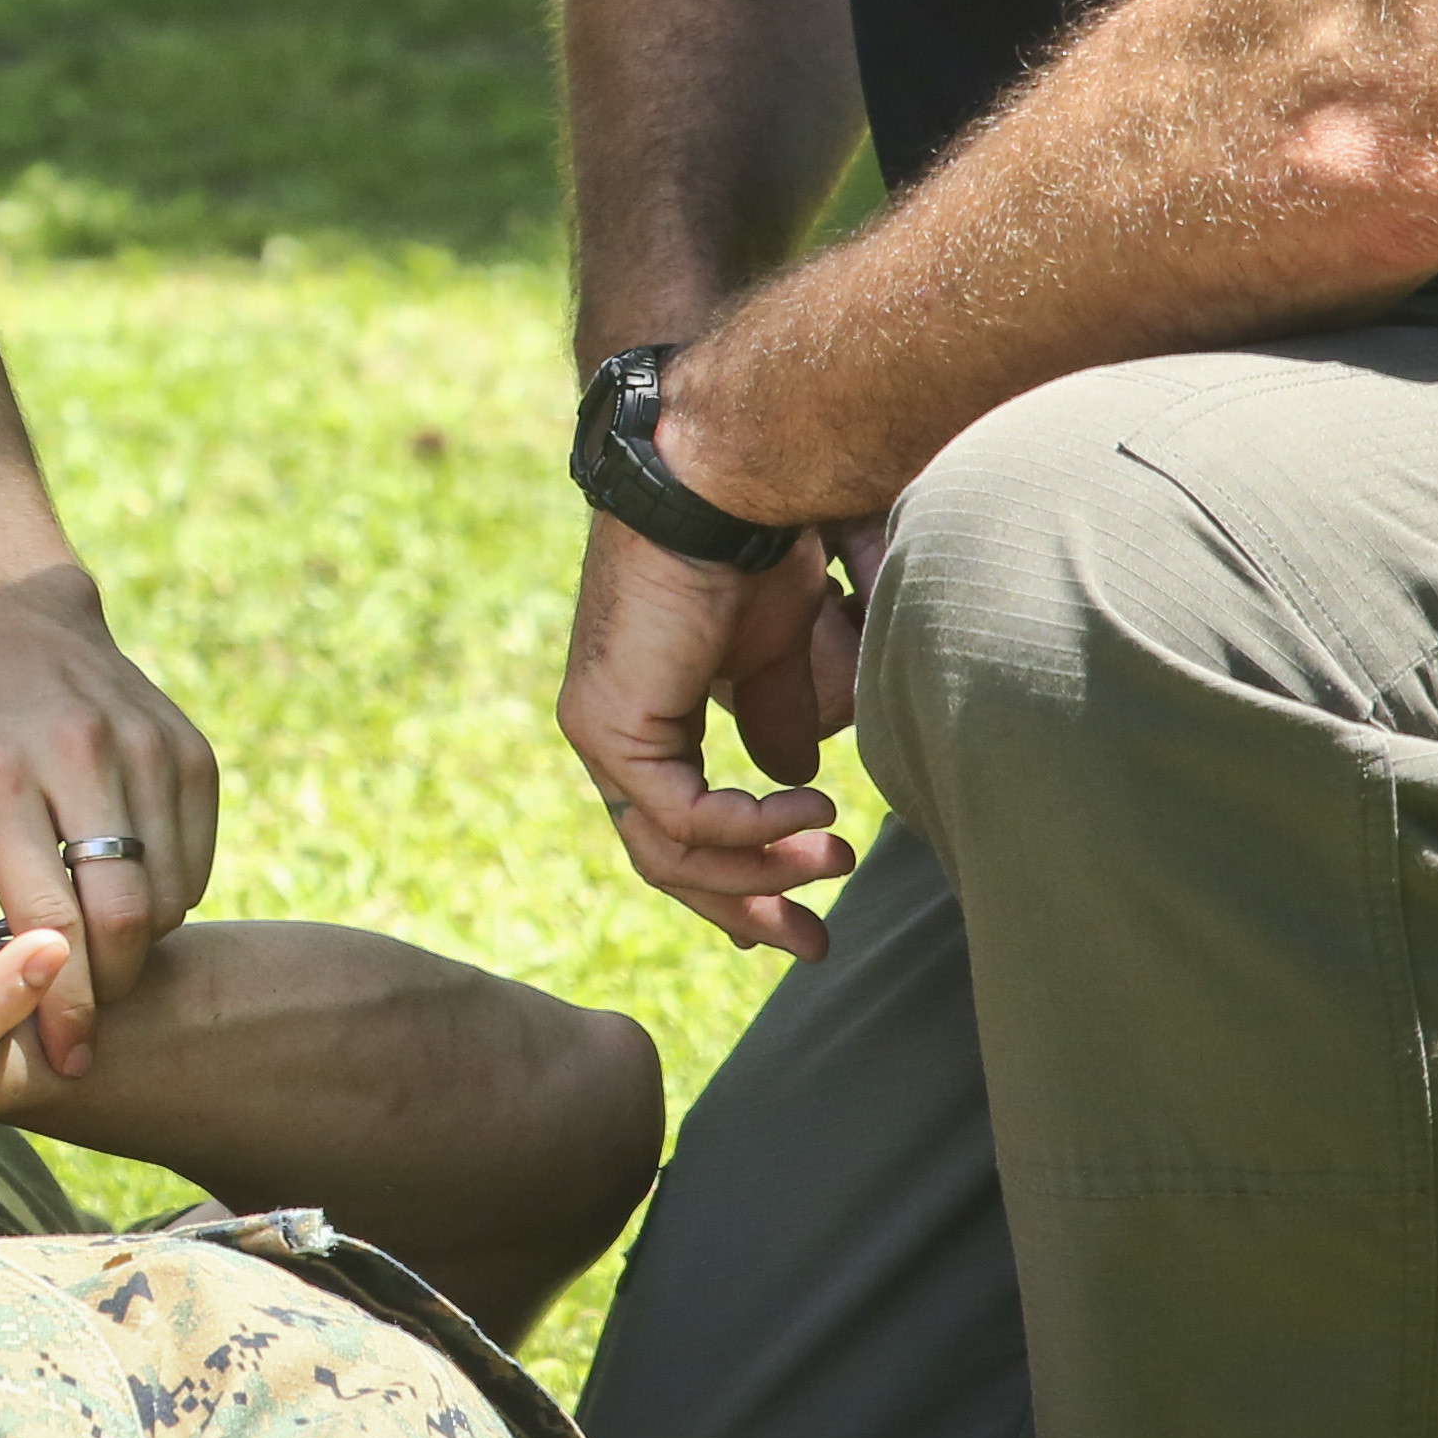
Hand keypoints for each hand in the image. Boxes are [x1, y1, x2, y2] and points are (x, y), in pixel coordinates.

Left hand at [0, 561, 215, 1060]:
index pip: (49, 917)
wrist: (19, 625)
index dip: (63, 1000)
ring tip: (99, 965)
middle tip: (91, 1024)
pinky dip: (168, 903)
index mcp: (0, 775)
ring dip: (141, 949)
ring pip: (169, 895)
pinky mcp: (191, 750)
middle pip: (123, 915)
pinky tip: (124, 906)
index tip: (63, 1056)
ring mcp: (146, 748)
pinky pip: (195, 863)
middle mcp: (82, 754)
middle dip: (112, 988)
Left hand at [558, 508, 860, 957]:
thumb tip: (796, 777)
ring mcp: (603, 734)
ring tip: (835, 860)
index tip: (803, 916)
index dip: (742, 880)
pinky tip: (812, 813)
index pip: (682, 832)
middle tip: (816, 944)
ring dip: (762, 872)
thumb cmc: (751, 551)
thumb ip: (776, 719)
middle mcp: (613, 735)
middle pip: (671, 863)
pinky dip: (752, 830)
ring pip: (673, 856)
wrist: (719, 492)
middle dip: (749, 908)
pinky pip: (683, 819)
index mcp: (648, 720)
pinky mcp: (611, 727)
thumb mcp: (777, 652)